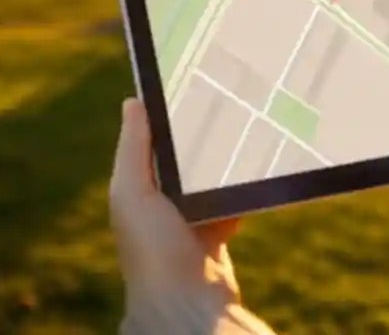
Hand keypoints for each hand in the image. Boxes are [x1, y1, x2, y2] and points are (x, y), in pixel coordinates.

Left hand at [110, 98, 241, 307]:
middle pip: (184, 161)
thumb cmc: (153, 248)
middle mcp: (161, 206)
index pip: (150, 145)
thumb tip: (132, 102)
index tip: (187, 87)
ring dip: (225, 166)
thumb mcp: (132, 192)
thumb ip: (133, 148)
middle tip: (226, 106)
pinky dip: (244, 194)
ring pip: (211, 181)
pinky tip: (256, 176)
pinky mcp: (217, 236)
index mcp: (137, 192)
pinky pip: (233, 205)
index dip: (164, 119)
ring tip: (245, 135)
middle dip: (201, 139)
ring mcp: (190, 222)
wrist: (187, 302)